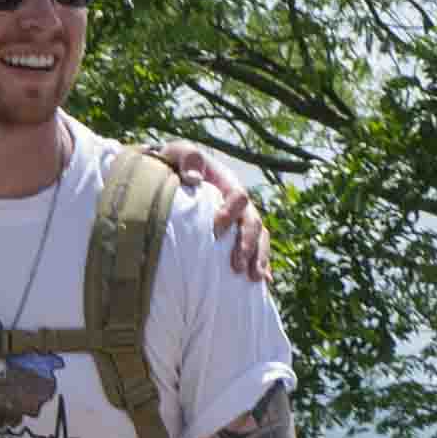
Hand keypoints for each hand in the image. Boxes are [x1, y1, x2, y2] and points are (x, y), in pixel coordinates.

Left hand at [146, 138, 274, 280]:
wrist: (172, 176)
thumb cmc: (173, 165)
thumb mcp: (176, 154)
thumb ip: (186, 156)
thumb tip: (194, 178)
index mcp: (227, 183)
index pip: (239, 197)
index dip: (231, 213)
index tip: (216, 231)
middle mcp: (239, 204)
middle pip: (254, 222)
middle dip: (247, 245)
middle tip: (236, 266)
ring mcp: (240, 221)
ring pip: (260, 239)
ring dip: (258, 258)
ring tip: (253, 279)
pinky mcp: (237, 236)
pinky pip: (256, 251)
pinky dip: (262, 266)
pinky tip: (263, 283)